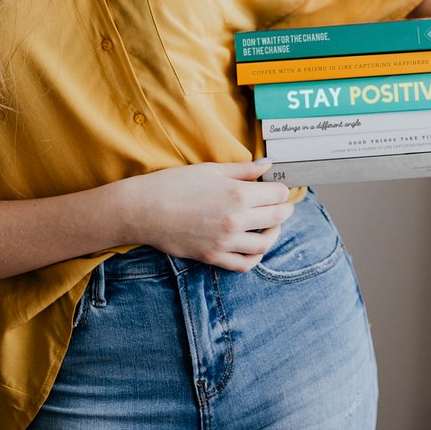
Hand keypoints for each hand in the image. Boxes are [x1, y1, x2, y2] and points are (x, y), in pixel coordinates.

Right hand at [117, 160, 294, 271]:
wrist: (146, 209)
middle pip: (277, 218)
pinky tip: (254, 246)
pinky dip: (255, 257)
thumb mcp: (212, 170)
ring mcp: (225, 241)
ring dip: (273, 234)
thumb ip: (243, 169)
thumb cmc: (176, 184)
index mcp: (237, 194)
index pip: (277, 195)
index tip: (279, 187)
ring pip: (265, 244)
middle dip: (284, 210)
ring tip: (270, 225)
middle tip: (283, 205)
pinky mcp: (213, 256)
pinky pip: (244, 264)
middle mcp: (236, 220)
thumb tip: (267, 165)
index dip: (282, 190)